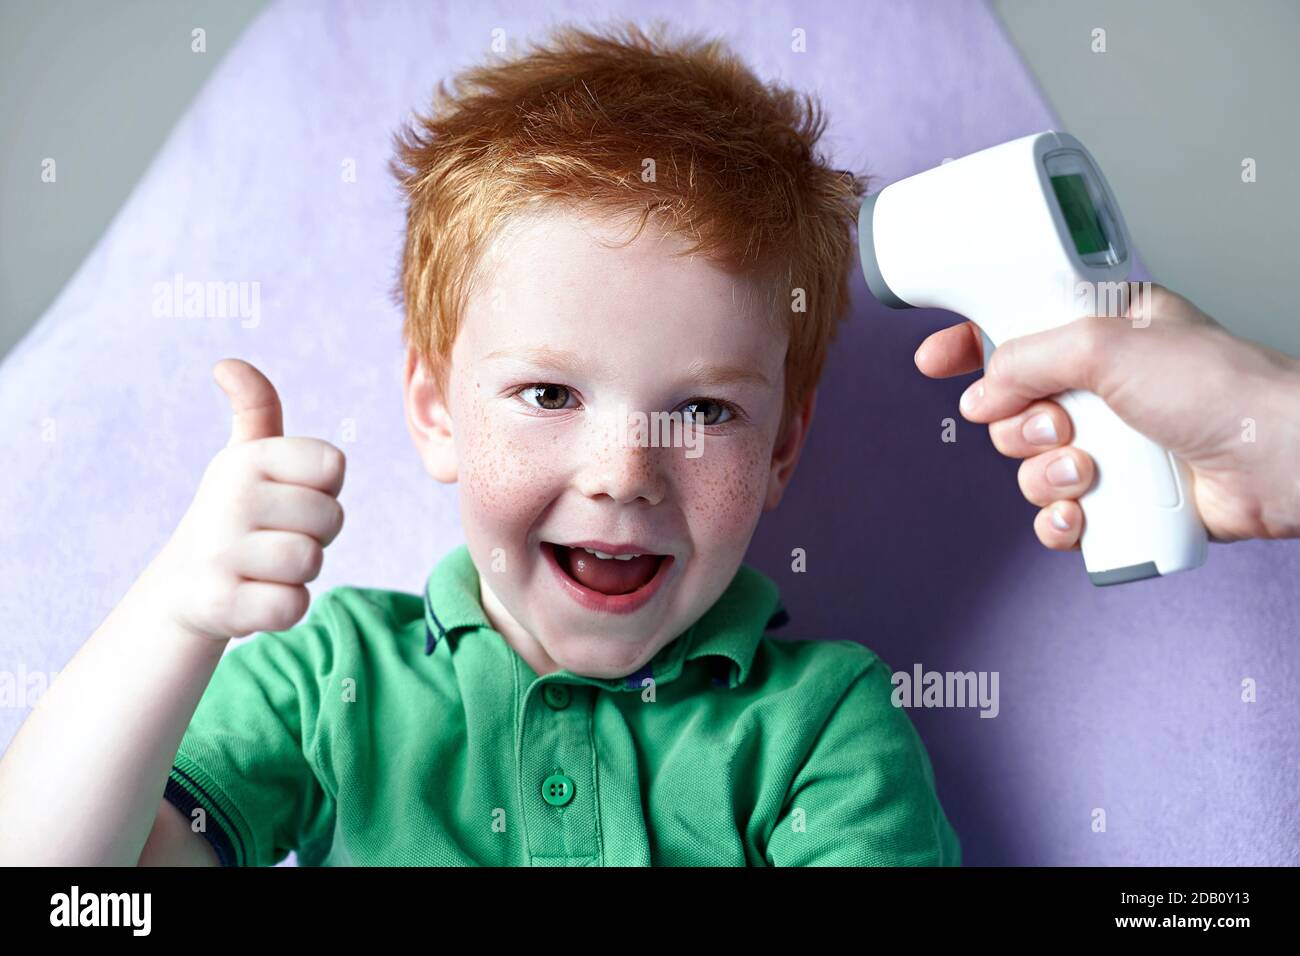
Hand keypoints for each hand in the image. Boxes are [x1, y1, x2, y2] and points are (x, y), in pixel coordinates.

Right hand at [145, 359, 346, 639]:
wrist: (184, 588)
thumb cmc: (236, 515)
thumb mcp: (245, 457)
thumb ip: (255, 407)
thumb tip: (226, 364)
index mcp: (246, 458)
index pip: (333, 464)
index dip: (322, 489)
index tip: (289, 497)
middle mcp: (229, 498)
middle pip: (331, 517)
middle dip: (314, 534)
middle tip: (274, 538)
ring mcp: (221, 552)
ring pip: (312, 561)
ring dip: (299, 572)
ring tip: (263, 566)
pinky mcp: (221, 604)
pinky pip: (294, 606)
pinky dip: (284, 607)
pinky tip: (255, 597)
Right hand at [915, 284, 1299, 547]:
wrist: (1279, 462)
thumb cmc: (1224, 389)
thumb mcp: (1110, 345)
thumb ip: (1029, 356)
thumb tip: (982, 389)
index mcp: (1103, 332)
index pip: (1016, 327)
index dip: (970, 344)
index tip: (935, 358)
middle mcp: (1103, 387)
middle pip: (1011, 408)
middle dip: (1020, 425)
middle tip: (1058, 423)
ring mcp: (1110, 443)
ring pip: (1028, 466)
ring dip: (1044, 473)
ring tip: (1088, 468)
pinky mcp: (1118, 497)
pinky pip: (1055, 514)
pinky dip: (1060, 520)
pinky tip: (1082, 513)